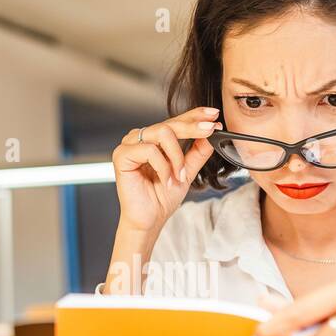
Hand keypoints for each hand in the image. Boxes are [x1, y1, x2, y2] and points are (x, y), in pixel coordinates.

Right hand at [112, 107, 219, 235]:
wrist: (149, 220)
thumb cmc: (162, 198)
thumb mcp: (187, 171)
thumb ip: (198, 152)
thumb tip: (211, 133)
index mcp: (153, 139)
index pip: (175, 121)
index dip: (194, 116)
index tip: (214, 115)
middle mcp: (140, 138)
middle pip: (170, 123)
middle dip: (193, 128)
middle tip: (210, 130)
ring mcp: (129, 145)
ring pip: (162, 133)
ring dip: (177, 156)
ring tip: (179, 176)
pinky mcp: (121, 155)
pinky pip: (150, 150)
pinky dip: (163, 167)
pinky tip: (166, 181)